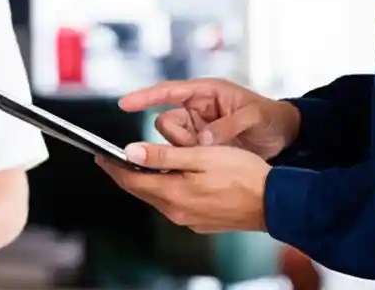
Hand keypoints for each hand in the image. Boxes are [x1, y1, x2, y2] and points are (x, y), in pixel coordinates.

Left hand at [97, 143, 270, 232]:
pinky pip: (174, 204)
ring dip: (147, 182)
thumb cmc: (242, 174)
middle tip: (113, 159)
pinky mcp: (201, 221)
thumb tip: (130, 153)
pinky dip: (166, 189)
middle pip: (141, 190)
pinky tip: (171, 179)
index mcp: (173, 193)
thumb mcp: (200, 156)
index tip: (99, 156)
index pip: (131, 181)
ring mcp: (189, 219)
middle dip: (126, 174)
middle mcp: (177, 211)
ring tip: (140, 165)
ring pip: (158, 197)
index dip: (113, 167)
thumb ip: (163, 156)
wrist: (274, 202)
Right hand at [120, 78, 299, 158]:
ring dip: (188, 152)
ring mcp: (198, 130)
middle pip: (167, 124)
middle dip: (178, 138)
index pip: (168, 91)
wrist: (287, 136)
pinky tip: (210, 164)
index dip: (145, 97)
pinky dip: (191, 162)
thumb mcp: (253, 117)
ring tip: (217, 152)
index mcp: (206, 93)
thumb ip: (227, 126)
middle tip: (203, 144)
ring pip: (173, 143)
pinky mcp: (201, 148)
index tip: (124, 104)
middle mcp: (196, 110)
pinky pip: (184, 156)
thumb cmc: (271, 117)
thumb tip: (202, 141)